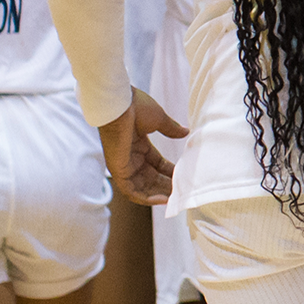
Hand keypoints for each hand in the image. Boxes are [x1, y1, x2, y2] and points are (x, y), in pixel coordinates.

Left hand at [97, 87, 187, 205]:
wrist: (118, 103)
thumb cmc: (136, 106)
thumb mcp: (159, 119)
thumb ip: (171, 129)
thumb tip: (185, 132)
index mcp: (139, 146)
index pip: (157, 165)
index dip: (171, 172)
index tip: (185, 176)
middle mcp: (131, 158)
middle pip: (150, 179)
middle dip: (166, 186)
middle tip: (182, 193)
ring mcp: (123, 165)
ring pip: (141, 188)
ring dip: (158, 195)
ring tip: (175, 200)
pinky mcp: (118, 170)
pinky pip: (130, 191)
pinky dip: (145, 198)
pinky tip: (162, 199)